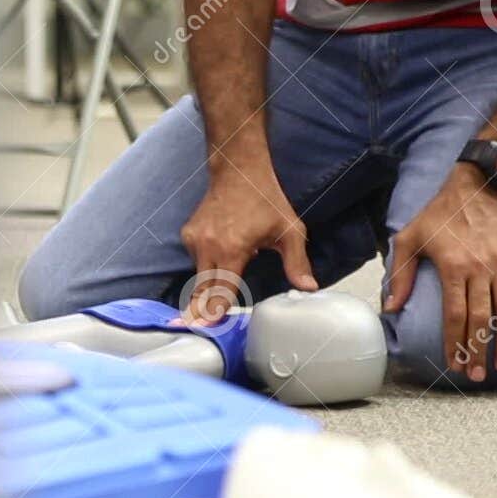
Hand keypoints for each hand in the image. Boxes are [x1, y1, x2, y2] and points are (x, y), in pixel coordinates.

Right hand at [179, 165, 316, 323]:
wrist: (238, 169)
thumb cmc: (265, 198)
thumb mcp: (289, 230)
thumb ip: (297, 262)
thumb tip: (309, 288)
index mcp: (232, 250)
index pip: (220, 291)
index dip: (212, 313)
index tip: (200, 328)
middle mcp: (208, 247)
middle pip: (202, 290)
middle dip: (198, 310)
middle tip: (190, 326)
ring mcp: (194, 240)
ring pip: (199, 274)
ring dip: (208, 283)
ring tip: (224, 273)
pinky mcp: (188, 234)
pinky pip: (196, 259)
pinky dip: (206, 263)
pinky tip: (221, 251)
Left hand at [385, 164, 496, 381]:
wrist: (480, 183)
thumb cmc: (441, 212)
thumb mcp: (410, 237)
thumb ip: (400, 274)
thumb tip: (391, 307)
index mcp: (453, 267)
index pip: (454, 315)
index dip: (455, 344)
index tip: (454, 365)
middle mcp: (481, 269)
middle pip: (481, 319)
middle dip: (480, 350)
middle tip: (478, 375)